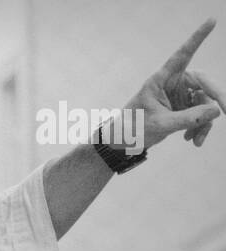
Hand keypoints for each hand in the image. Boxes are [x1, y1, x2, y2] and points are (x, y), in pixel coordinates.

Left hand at [124, 19, 223, 150]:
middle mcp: (173, 83)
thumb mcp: (161, 125)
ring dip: (204, 121)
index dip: (198, 38)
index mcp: (162, 78)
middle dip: (216, 97)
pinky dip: (199, 127)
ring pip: (203, 103)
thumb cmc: (133, 128)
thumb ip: (188, 119)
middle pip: (203, 83)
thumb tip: (215, 111)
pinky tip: (192, 140)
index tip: (212, 21)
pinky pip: (199, 115)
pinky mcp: (182, 109)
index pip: (183, 54)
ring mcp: (179, 96)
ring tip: (197, 140)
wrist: (122, 142)